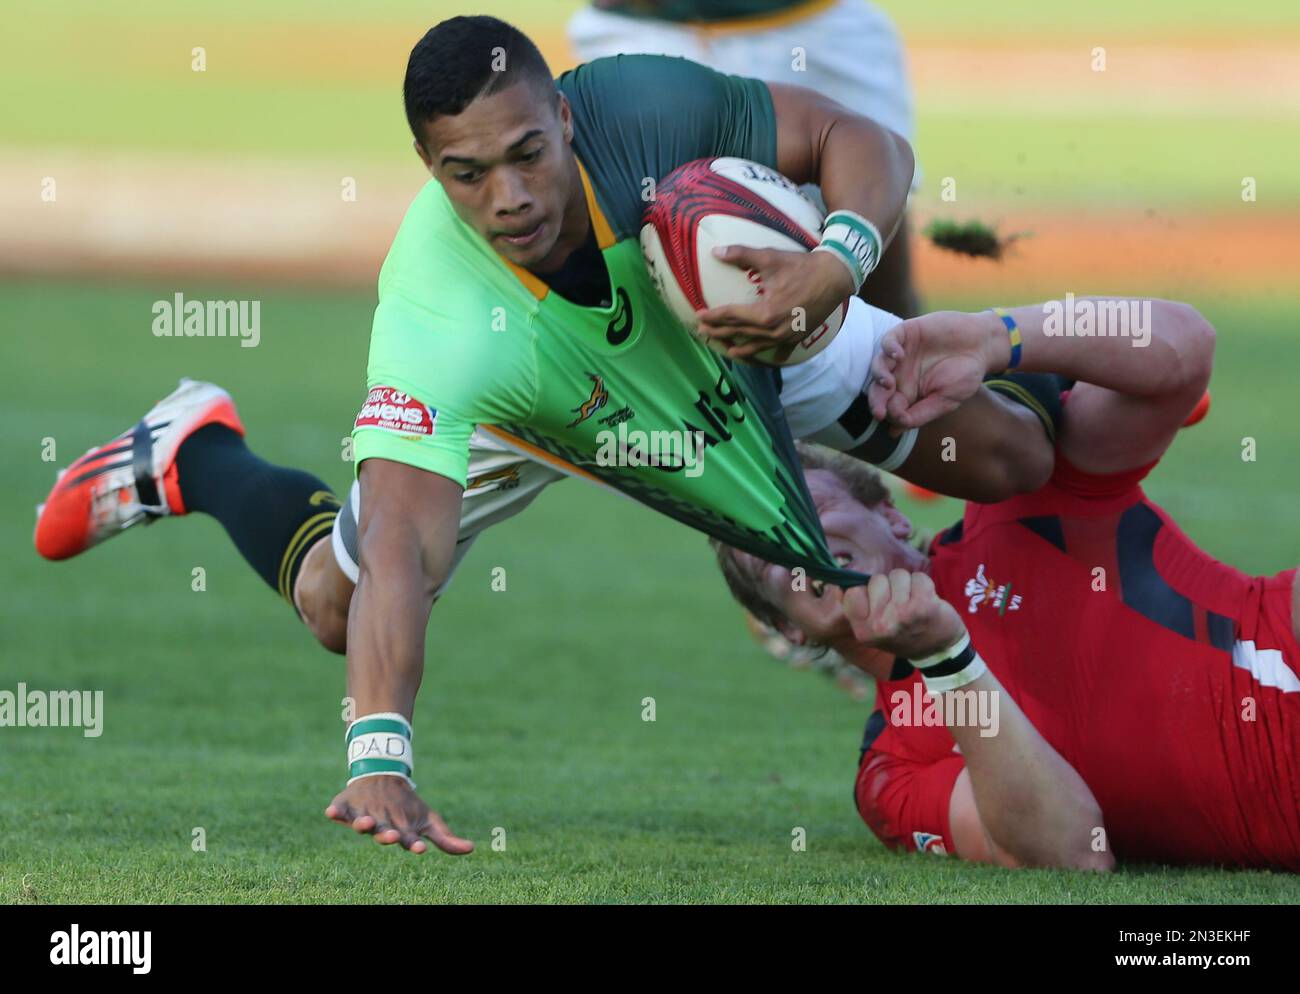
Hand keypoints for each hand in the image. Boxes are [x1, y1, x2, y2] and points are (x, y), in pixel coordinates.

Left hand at [326, 775, 473, 854]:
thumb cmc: (405, 807)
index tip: (420, 848)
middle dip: (387, 837)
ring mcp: (361, 818)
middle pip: (383, 836)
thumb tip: (472, 849)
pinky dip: (334, 813)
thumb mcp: (428, 820)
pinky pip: (338, 812)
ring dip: (363, 825)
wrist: (382, 780)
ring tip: (366, 823)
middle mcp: (380, 829)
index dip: (413, 844)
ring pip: (361, 825)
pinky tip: (330, 812)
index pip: (408, 842)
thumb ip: (446, 838)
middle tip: (393, 837)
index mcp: (400, 834)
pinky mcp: (345, 809)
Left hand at [694, 245, 853, 361]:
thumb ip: (741, 255)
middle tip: (703, 331)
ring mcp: (787, 337)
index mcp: (765, 314)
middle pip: (740, 332)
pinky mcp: (798, 338)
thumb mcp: (770, 258)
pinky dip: (769, 353)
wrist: (835, 276)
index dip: (713, 316)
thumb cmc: (801, 267)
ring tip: (727, 349)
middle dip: (720, 332)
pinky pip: (780, 351)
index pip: (732, 316)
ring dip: (740, 347)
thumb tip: (716, 251)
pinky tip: (762, 356)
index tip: (698, 316)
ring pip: (757, 346)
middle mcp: (774, 331)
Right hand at [842, 569, 965, 659]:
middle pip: (876, 580)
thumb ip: (858, 609)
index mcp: (863, 631)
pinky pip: (918, 577)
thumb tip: (839, 586)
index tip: (878, 606)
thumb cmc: (902, 632)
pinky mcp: (923, 605)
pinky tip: (927, 600)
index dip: (866, 592)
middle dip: (888, 587)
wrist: (938, 650)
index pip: (852, 592)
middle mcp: (880, 625)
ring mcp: (902, 615)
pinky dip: (924, 583)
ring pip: (897, 575)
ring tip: (913, 603)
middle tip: (899, 607)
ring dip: (907, 585)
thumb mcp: (872, 630)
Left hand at [867, 310, 1008, 428]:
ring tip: (889, 384)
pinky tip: (899, 356)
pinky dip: (889, 348)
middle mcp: (900, 375)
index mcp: (908, 393)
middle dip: (877, 401)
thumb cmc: (966, 374)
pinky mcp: (906, 333)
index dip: (890, 414)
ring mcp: (901, 354)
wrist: (982, 344)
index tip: (898, 420)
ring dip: (880, 376)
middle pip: (878, 389)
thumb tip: (894, 431)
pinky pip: (888, 340)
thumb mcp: (946, 400)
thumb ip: (921, 414)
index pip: (889, 406)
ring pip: (878, 366)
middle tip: (880, 412)